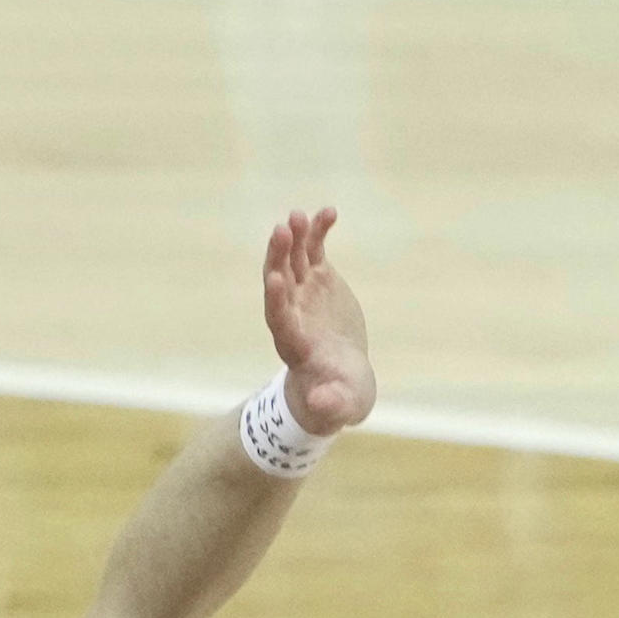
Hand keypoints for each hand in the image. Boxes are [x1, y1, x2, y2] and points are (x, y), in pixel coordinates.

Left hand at [264, 206, 377, 436]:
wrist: (343, 377)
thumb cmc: (340, 396)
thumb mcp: (340, 405)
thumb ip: (331, 404)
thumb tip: (321, 405)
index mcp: (293, 343)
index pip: (278, 319)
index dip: (276, 299)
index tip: (275, 279)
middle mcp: (292, 312)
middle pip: (279, 281)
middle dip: (278, 257)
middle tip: (282, 231)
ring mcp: (303, 292)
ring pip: (292, 259)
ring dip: (294, 237)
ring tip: (299, 216)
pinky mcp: (318, 278)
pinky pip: (315, 249)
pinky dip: (319, 231)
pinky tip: (330, 212)